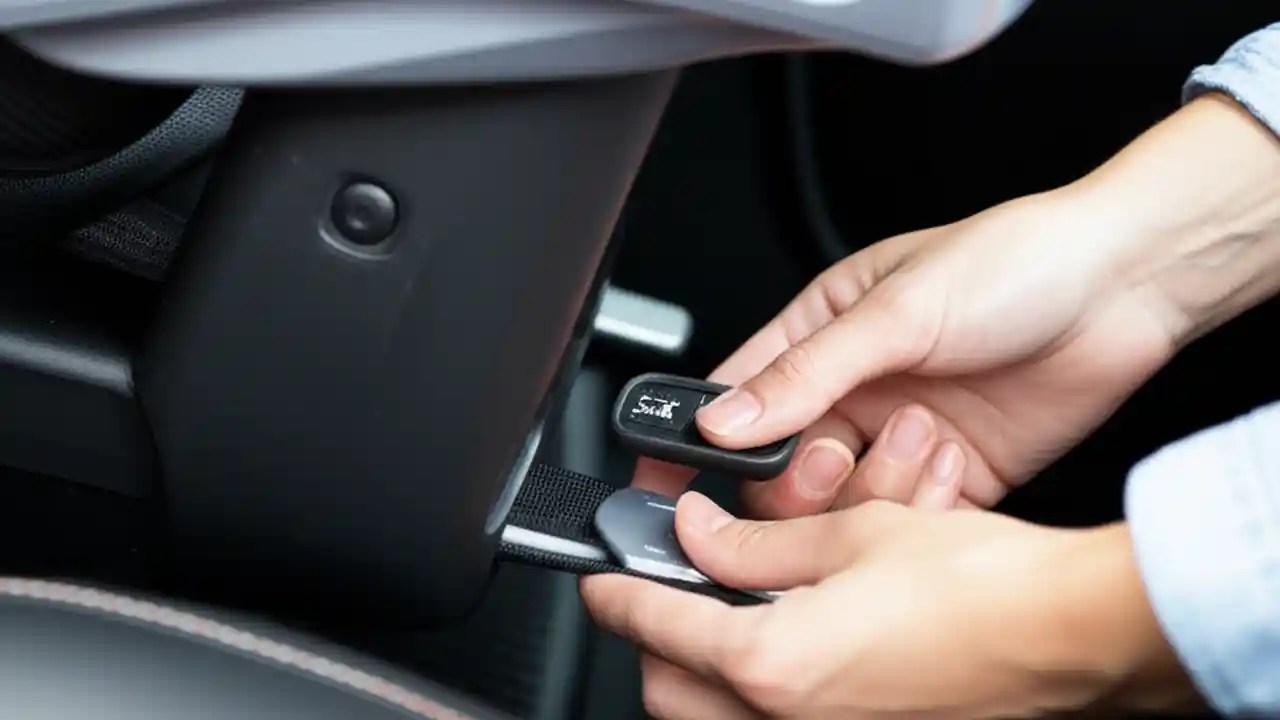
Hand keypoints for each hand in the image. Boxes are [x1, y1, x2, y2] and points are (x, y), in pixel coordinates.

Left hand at [581, 493, 1200, 719]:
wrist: (1071, 635)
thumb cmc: (984, 587)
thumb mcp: (850, 537)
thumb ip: (755, 545)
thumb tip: (699, 535)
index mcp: (773, 664)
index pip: (655, 627)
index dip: (619, 591)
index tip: (603, 574)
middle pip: (669, 691)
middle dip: (653, 639)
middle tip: (664, 588)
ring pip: (713, 717)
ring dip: (699, 669)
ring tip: (719, 612)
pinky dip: (753, 688)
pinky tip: (780, 639)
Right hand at [636, 94, 1279, 516]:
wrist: (1124, 285)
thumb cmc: (1012, 263)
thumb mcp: (896, 311)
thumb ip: (806, 372)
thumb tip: (724, 421)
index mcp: (819, 336)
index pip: (733, 400)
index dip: (695, 447)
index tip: (670, 490)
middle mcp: (853, 392)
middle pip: (778, 470)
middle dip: (794, 482)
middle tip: (833, 457)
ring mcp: (900, 437)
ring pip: (840, 508)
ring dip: (871, 489)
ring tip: (919, 437)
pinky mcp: (953, 476)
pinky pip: (908, 521)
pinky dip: (920, 510)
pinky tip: (952, 462)